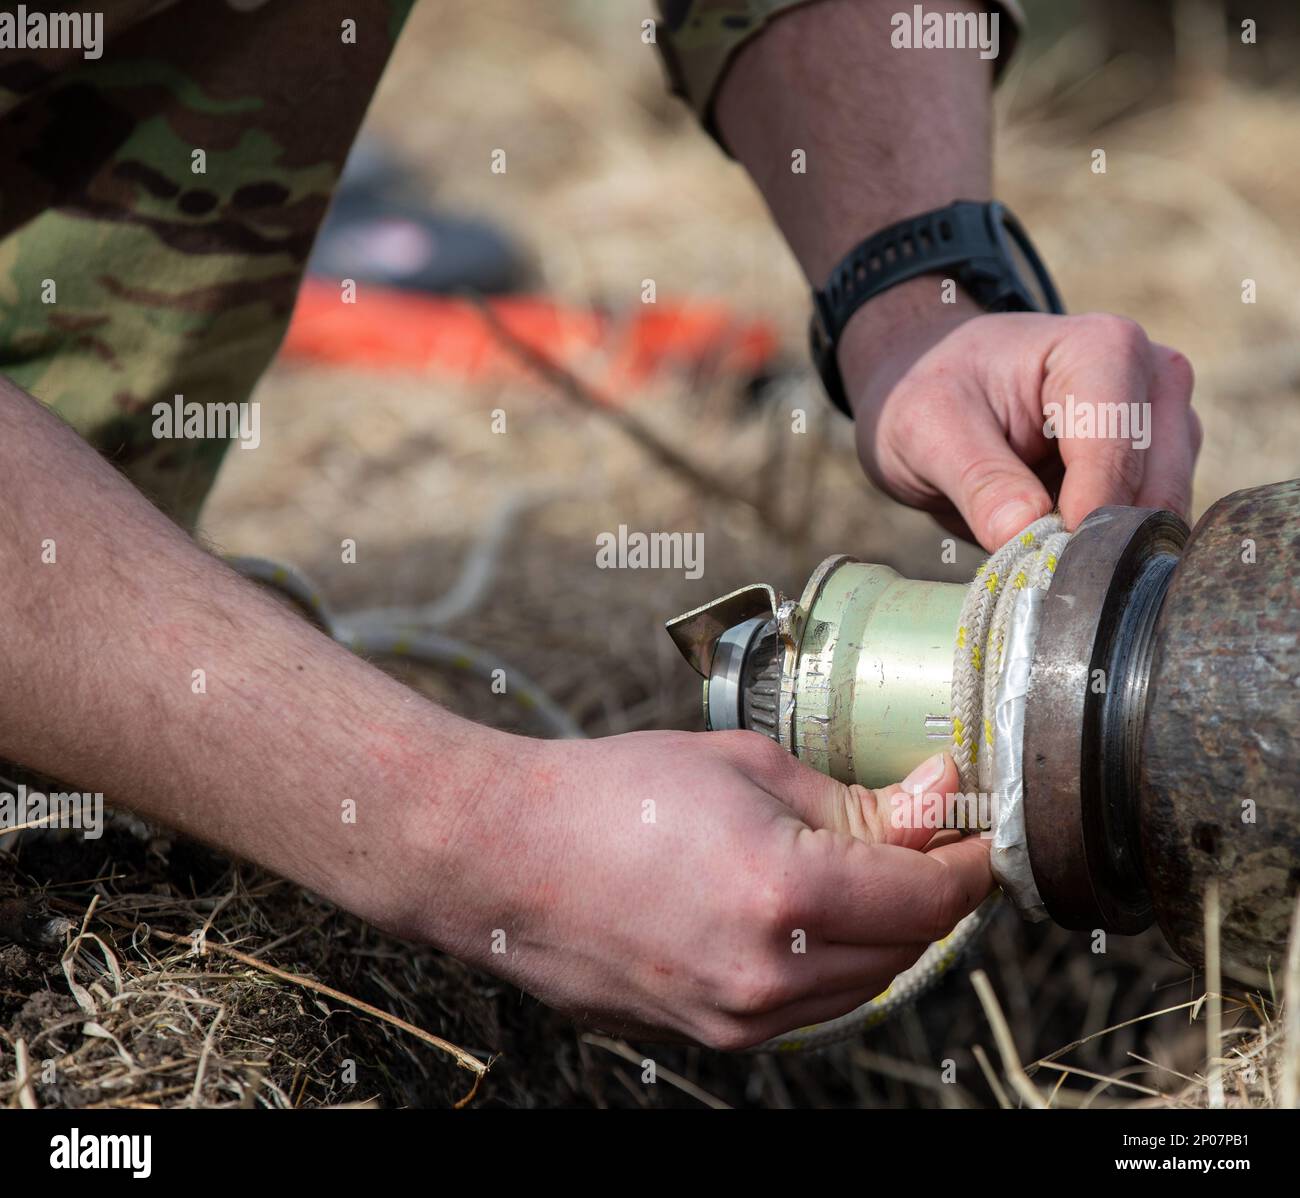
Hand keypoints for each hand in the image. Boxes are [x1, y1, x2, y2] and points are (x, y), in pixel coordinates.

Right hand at [405, 730, 990, 1049]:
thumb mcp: (744, 767)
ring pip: (864, 984)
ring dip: (883, 931)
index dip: (971, 860)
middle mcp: (769, 975)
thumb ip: (853, 800)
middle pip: (908, 947)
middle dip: (930, 891)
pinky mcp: (712, 1034)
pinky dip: (829, 960)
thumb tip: (939, 797)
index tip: (978, 829)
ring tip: (860, 866)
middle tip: (923, 834)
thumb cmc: (612, 792)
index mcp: (782, 892)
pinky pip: (807, 1004)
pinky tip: (803, 908)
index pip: (931, 896)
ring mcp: (738, 1019)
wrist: (503, 856)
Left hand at [841, 292, 1201, 550]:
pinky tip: (1058, 550)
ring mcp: (1167, 427)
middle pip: (1154, 485)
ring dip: (1105, 549)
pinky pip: (1150, 529)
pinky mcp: (1160, 469)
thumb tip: (1019, 532)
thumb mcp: (931, 430)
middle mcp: (1155, 381)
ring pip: (1161, 514)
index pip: (1115, 447)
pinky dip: (1109, 551)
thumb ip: (979, 480)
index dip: (1083, 513)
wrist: (947, 394)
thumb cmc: (940, 396)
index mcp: (1105, 349)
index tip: (1044, 559)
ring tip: (1038, 555)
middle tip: (1036, 571)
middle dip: (1098, 538)